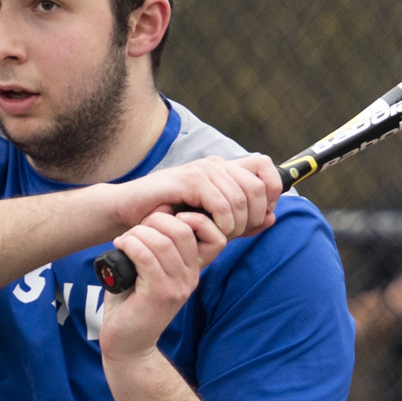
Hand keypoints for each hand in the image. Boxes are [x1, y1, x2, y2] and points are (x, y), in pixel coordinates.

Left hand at [98, 209, 225, 362]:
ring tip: (124, 240)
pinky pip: (146, 256)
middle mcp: (191, 277)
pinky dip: (130, 244)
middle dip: (155, 220)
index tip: (162, 219)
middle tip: (136, 230)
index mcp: (194, 268)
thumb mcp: (151, 268)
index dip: (191, 216)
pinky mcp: (159, 295)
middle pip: (183, 229)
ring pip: (162, 241)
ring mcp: (177, 287)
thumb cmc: (133, 301)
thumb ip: (159, 242)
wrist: (127, 343)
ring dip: (137, 233)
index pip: (214, 233)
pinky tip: (120, 246)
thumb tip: (162, 207)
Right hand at [112, 155, 281, 240]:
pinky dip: (222, 223)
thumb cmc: (166, 218)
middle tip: (236, 233)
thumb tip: (272, 217)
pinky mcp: (189, 181)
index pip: (265, 167)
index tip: (261, 214)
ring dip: (236, 224)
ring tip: (221, 235)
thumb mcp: (210, 222)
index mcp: (223, 169)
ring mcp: (202, 170)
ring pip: (241, 198)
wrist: (129, 213)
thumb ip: (241, 221)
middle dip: (253, 216)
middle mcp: (215, 164)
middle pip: (258, 187)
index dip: (272, 190)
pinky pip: (220, 203)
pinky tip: (213, 231)